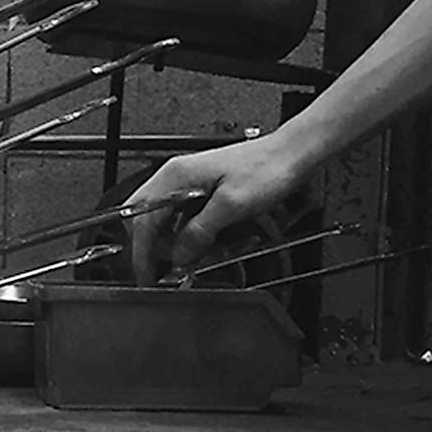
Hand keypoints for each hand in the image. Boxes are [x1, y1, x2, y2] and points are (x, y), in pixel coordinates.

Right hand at [125, 134, 306, 284]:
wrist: (290, 154)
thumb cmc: (267, 169)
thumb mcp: (231, 206)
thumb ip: (199, 232)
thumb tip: (178, 257)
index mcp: (175, 176)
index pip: (142, 221)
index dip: (142, 253)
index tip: (146, 276)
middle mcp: (175, 177)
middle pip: (146, 220)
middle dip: (155, 248)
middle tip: (168, 271)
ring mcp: (186, 183)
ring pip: (165, 221)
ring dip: (178, 244)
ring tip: (200, 257)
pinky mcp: (200, 190)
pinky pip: (183, 218)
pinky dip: (191, 236)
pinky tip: (211, 245)